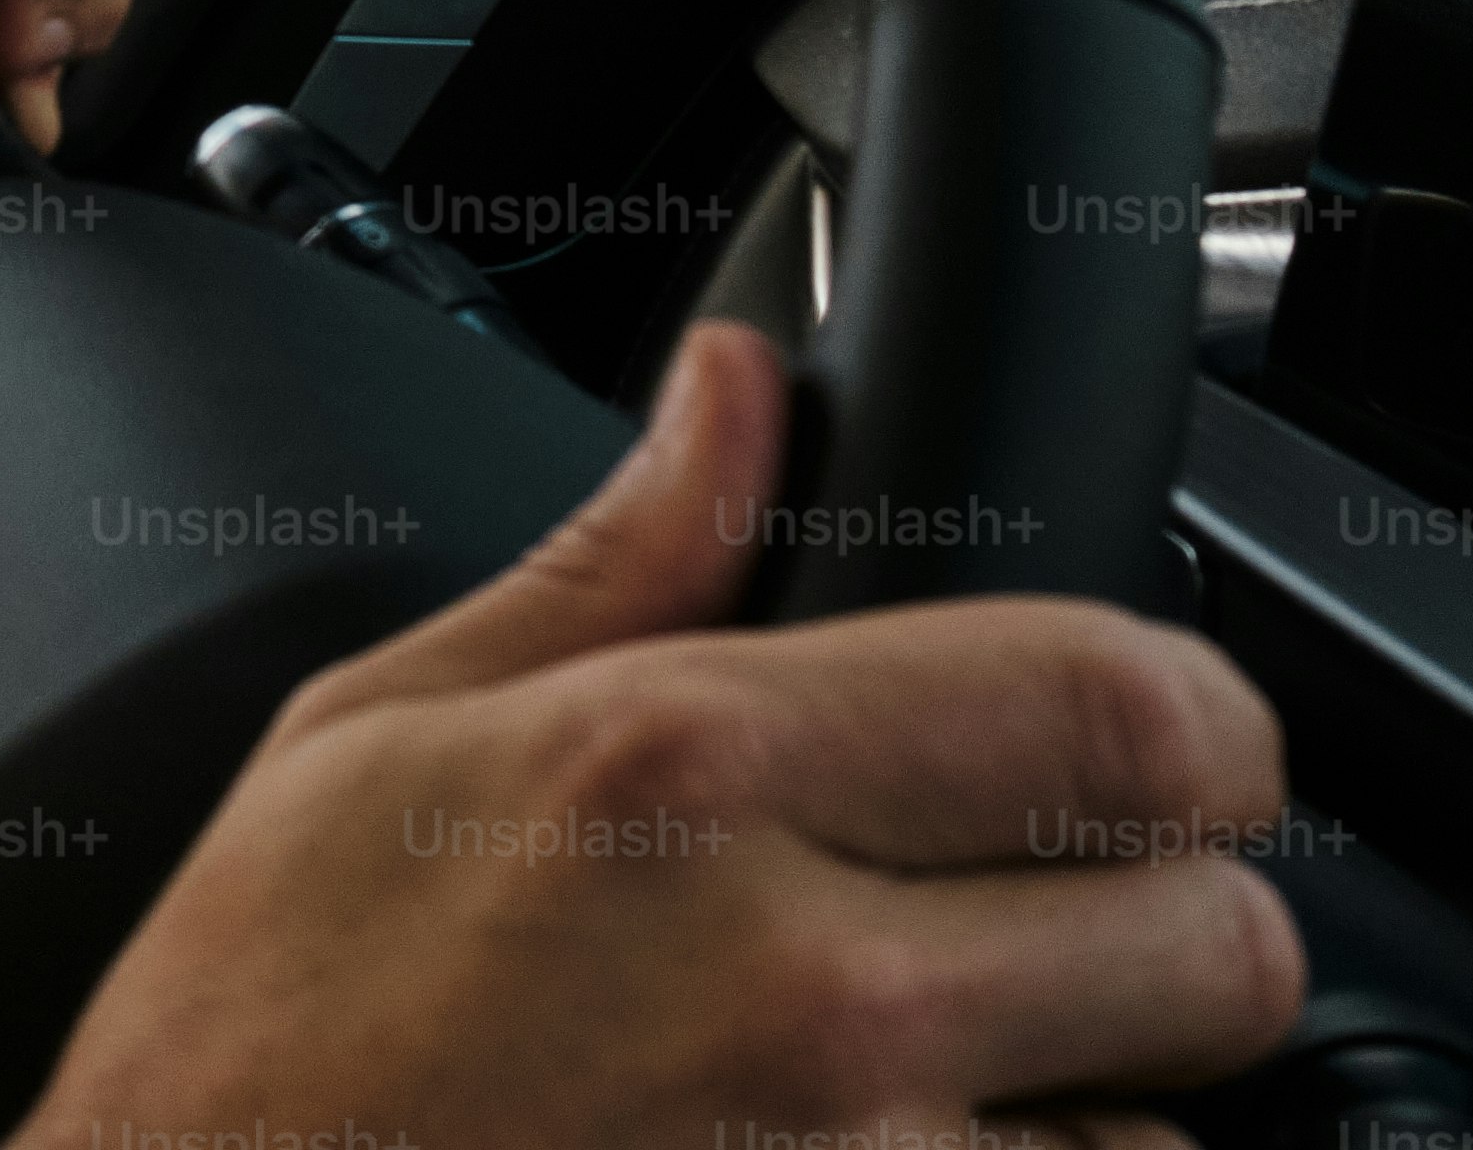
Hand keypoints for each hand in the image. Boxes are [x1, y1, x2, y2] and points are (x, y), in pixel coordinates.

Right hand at [28, 320, 1304, 1149]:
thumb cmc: (255, 1038)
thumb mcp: (377, 738)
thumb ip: (614, 566)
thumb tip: (734, 397)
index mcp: (679, 770)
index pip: (1127, 709)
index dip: (1185, 726)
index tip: (1143, 751)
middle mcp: (805, 987)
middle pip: (1217, 946)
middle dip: (1152, 940)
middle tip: (1025, 945)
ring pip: (1165, 1140)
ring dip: (1073, 1122)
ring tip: (887, 1101)